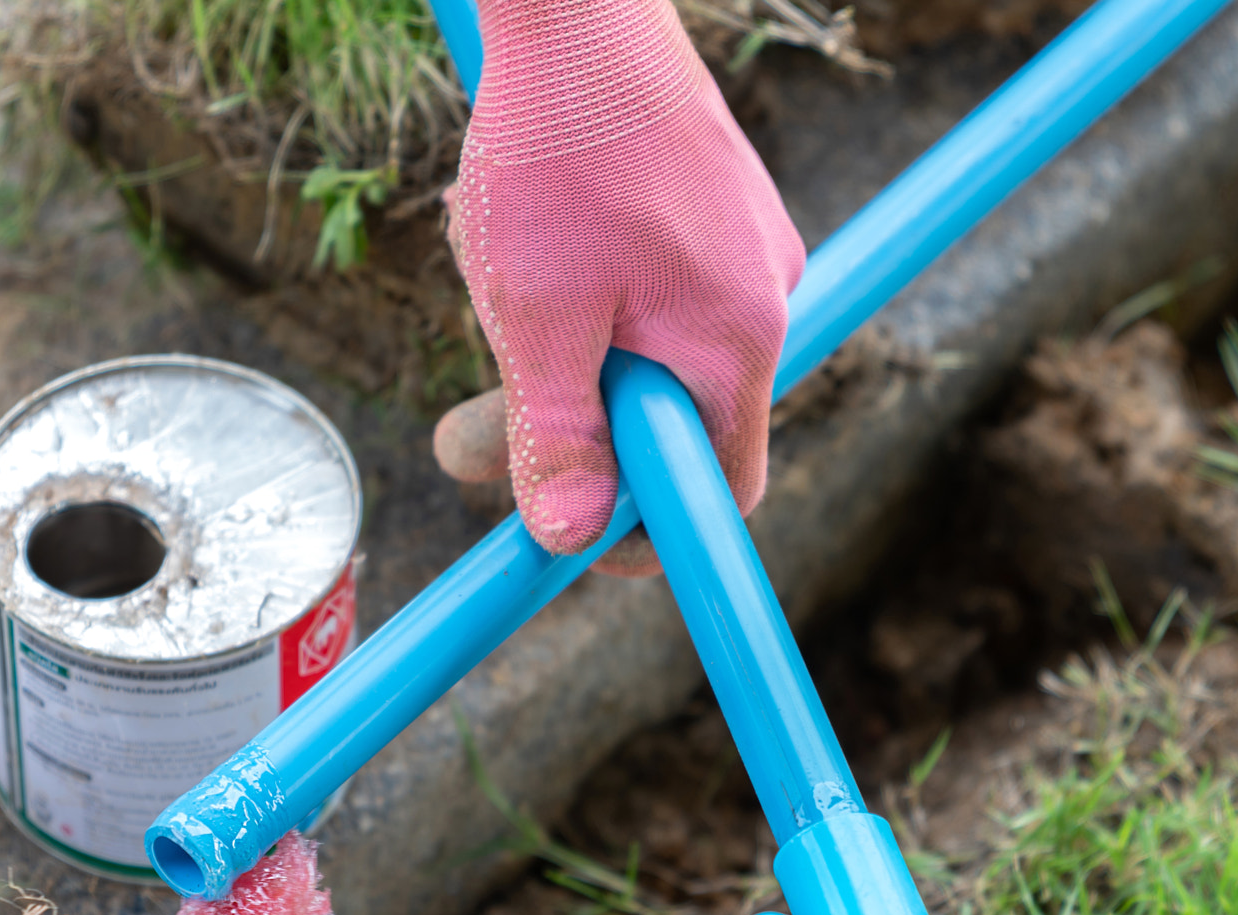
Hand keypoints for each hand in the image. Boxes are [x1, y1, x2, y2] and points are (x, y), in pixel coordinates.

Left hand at [435, 0, 804, 575]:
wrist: (576, 5)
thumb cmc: (556, 147)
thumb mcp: (536, 315)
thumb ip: (558, 434)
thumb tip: (574, 537)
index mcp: (737, 340)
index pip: (721, 488)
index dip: (647, 528)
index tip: (570, 533)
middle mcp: (764, 299)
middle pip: (673, 424)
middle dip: (571, 437)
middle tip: (473, 431)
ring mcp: (745, 252)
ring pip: (652, 357)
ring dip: (568, 360)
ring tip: (502, 295)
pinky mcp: (716, 214)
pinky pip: (654, 296)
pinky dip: (588, 303)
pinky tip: (537, 248)